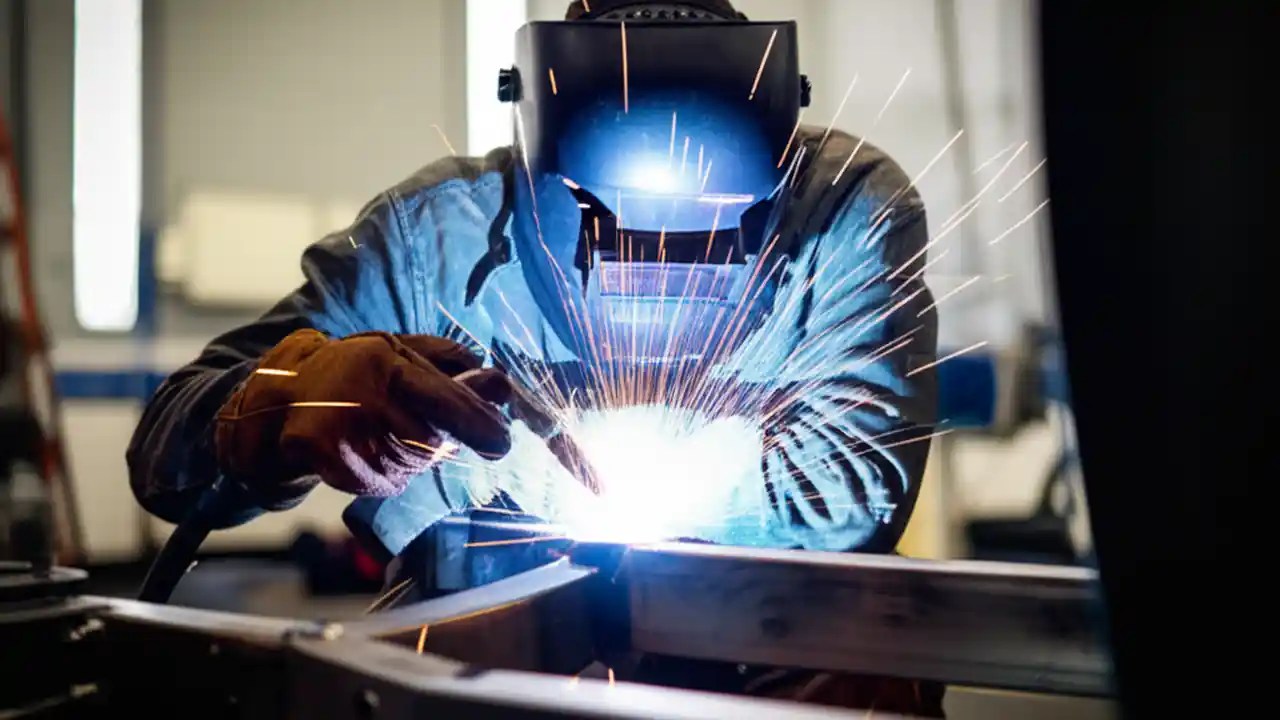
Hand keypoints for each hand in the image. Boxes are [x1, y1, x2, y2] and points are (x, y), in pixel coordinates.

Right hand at [215, 329, 510, 500]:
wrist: (281, 397)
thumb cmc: (354, 370)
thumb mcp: (399, 350)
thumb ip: (450, 363)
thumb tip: (500, 384)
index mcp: (387, 361)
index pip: (445, 398)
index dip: (478, 422)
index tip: (503, 442)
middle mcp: (366, 397)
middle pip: (431, 441)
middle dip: (441, 441)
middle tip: (426, 428)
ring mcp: (345, 433)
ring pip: (411, 466)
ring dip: (412, 457)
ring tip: (384, 430)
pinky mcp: (330, 462)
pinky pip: (384, 484)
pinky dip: (386, 474)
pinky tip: (365, 449)